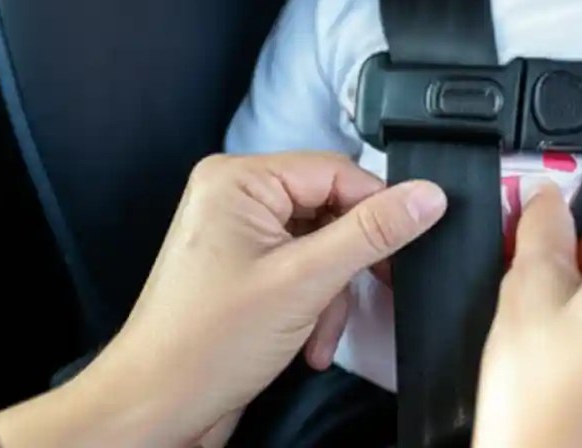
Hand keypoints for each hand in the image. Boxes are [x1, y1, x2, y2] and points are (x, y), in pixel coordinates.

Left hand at [0, 152, 447, 447]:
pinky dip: (316, 307)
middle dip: (352, 261)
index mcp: (239, 180)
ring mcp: (239, 237)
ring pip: (323, 246)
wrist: (155, 410)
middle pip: (332, 208)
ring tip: (323, 332)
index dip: (378, 206)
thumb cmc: (203, 346)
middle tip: (380, 286)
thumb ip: (371, 234)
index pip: (336, 170)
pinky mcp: (246, 272)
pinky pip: (303, 271)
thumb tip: (426, 197)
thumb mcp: (305, 282)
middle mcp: (236, 199)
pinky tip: (311, 343)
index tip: (414, 236)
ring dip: (334, 294)